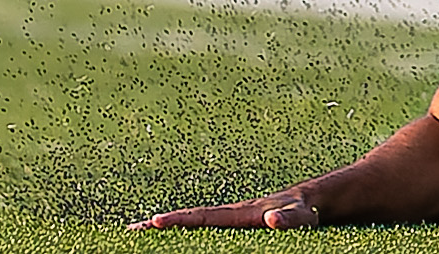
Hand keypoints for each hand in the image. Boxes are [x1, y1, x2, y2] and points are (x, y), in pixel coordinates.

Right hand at [131, 192, 318, 228]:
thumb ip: (290, 219)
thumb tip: (273, 219)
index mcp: (241, 213)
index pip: (205, 217)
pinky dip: (182, 228)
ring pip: (193, 221)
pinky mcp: (232, 224)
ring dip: (166, 227)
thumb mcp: (302, 217)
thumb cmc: (306, 212)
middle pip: (190, 217)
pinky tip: (167, 237)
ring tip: (136, 232)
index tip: (155, 221)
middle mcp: (230, 213)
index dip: (180, 220)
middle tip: (130, 230)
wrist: (308, 202)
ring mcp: (229, 218)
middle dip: (160, 223)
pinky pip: (202, 226)